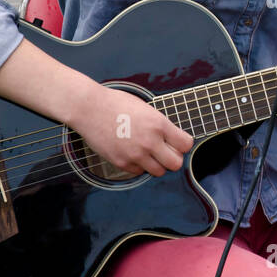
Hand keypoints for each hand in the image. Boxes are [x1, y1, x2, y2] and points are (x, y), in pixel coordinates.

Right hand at [70, 83, 193, 176]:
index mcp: (159, 124)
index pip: (186, 145)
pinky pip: (139, 172)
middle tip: (165, 152)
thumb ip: (161, 126)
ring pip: (158, 172)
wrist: (90, 108)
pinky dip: (139, 166)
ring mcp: (135, 154)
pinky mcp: (121, 163)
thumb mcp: (147, 109)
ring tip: (148, 153)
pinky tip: (132, 153)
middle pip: (175, 164)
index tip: (177, 143)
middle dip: (173, 158)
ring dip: (156, 164)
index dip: (183, 144)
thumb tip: (172, 139)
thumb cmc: (117, 104)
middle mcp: (150, 141)